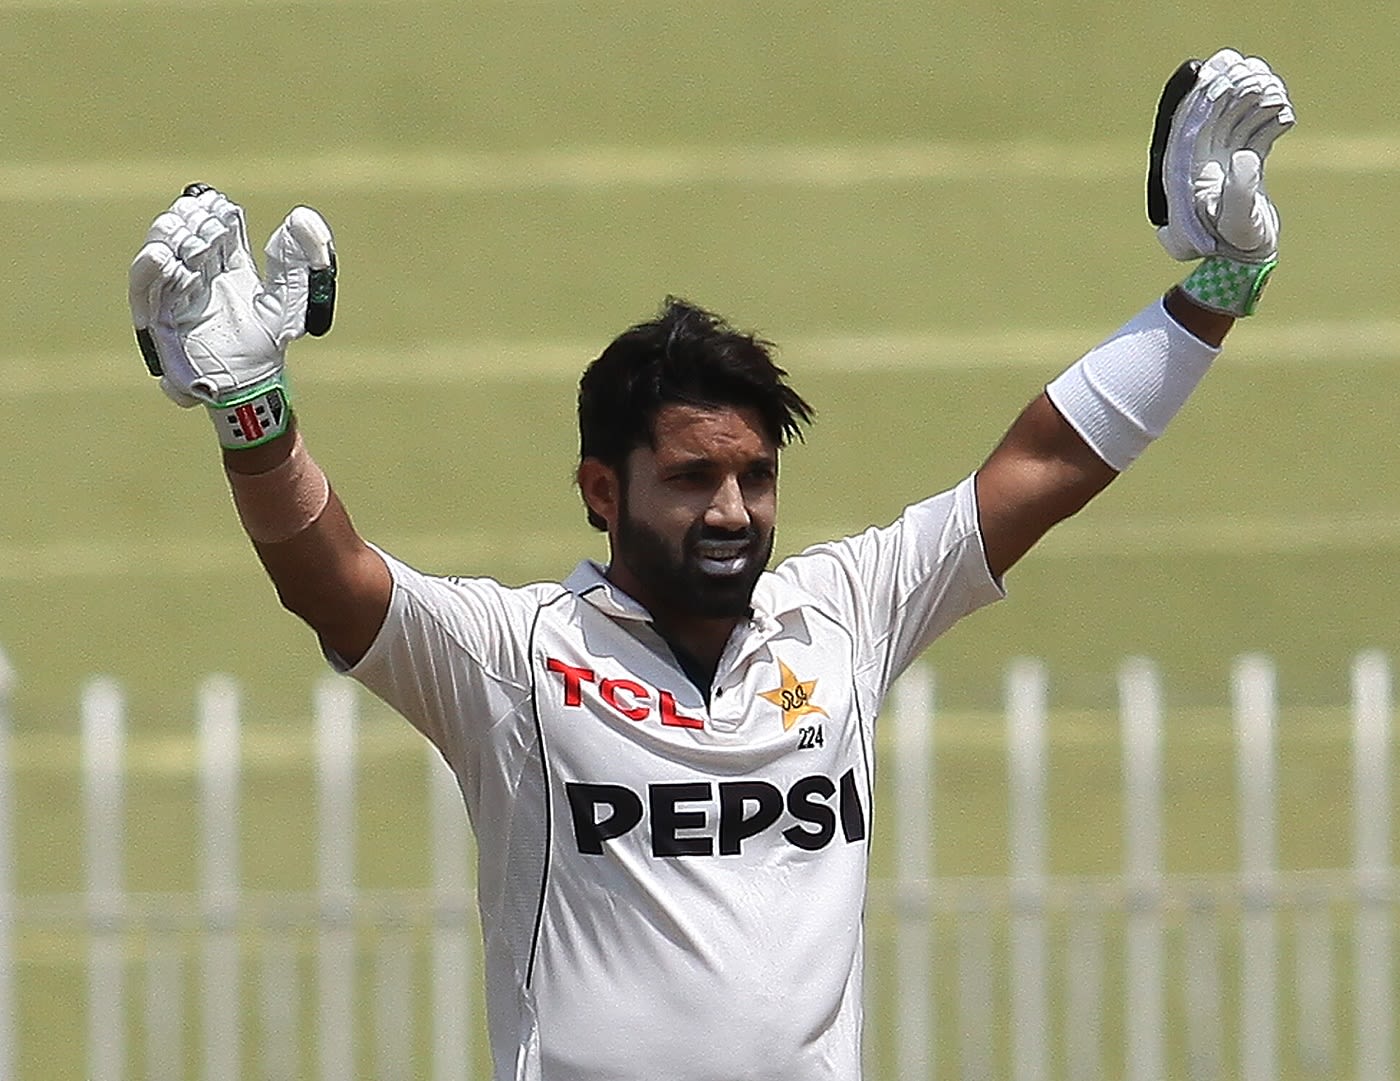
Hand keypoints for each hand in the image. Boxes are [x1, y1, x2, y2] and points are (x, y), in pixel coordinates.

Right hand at [128, 185, 335, 408]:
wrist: (250, 383)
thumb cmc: (268, 342)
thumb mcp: (289, 299)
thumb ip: (297, 261)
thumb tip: (303, 216)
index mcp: (227, 264)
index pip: (215, 225)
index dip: (215, 210)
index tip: (222, 207)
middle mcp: (198, 274)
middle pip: (185, 232)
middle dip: (193, 221)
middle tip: (208, 222)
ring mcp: (175, 293)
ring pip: (161, 252)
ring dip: (170, 237)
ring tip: (188, 235)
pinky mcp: (158, 315)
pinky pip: (144, 288)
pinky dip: (149, 268)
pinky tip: (162, 255)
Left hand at [1147, 48, 1293, 263]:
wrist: (1245, 264)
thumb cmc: (1235, 247)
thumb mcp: (1237, 223)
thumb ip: (1240, 193)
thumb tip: (1243, 158)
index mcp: (1182, 175)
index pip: (1183, 127)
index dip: (1197, 98)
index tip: (1212, 72)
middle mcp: (1195, 167)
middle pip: (1207, 118)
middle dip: (1227, 92)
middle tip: (1251, 70)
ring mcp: (1216, 166)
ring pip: (1230, 122)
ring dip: (1249, 101)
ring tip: (1271, 86)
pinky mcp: (1239, 168)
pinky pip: (1249, 135)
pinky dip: (1265, 120)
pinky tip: (1282, 113)